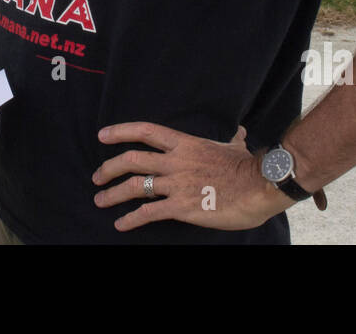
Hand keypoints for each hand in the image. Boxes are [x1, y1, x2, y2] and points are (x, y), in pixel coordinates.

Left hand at [92, 122, 288, 231]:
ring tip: (100, 201)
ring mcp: (176, 184)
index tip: (102, 136)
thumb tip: (240, 132)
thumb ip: (231, 139)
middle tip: (97, 177)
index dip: (120, 131)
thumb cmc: (247, 166)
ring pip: (135, 186)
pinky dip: (131, 219)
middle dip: (109, 168)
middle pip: (132, 159)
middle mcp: (175, 161)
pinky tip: (121, 224)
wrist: (258, 185)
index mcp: (184, 143)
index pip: (145, 131)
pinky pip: (148, 212)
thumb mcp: (235, 146)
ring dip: (113, 194)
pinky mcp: (181, 207)